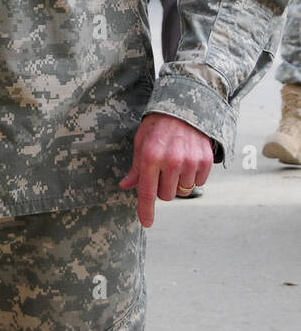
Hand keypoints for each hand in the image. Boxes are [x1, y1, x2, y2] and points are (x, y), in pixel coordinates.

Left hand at [119, 112, 213, 226]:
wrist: (183, 108)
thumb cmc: (157, 126)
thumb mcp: (140, 143)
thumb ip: (136, 168)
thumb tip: (126, 186)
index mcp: (150, 157)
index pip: (147, 192)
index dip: (146, 210)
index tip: (146, 223)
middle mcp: (171, 161)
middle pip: (167, 195)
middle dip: (162, 189)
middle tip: (161, 173)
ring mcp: (191, 162)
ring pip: (183, 191)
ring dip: (178, 183)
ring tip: (175, 164)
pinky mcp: (206, 161)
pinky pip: (199, 183)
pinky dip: (193, 177)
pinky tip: (188, 162)